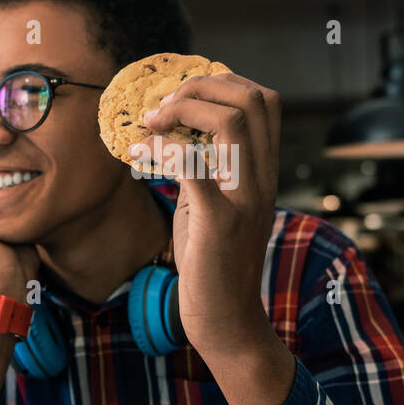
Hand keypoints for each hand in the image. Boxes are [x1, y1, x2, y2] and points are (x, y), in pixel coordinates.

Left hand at [142, 74, 281, 361]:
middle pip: (253, 98)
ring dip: (183, 109)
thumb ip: (206, 169)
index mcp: (264, 172)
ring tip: (150, 123)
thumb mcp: (214, 205)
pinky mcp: (220, 222)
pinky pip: (193, 165)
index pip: (265, 101)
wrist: (227, 321)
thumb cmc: (213, 264)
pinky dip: (160, 149)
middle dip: (202, 86)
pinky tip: (137, 156)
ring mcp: (245, 199)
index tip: (183, 96)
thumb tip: (174, 135)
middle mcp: (263, 179)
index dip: (224, 83)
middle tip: (162, 106)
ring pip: (232, 121)